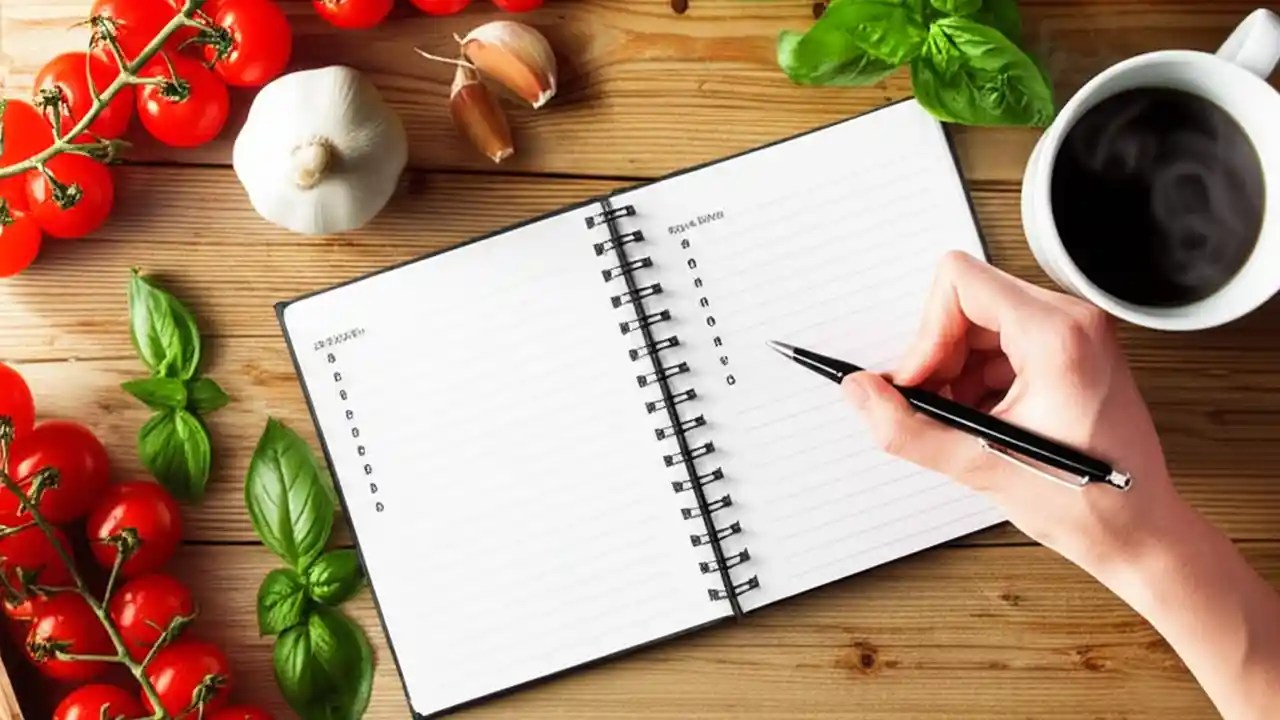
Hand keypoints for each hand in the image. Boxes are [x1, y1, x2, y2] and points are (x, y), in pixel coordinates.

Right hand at [842, 251, 1188, 575]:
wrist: (1139, 531)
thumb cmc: (1087, 503)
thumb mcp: (979, 465)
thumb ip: (905, 427)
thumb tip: (860, 392)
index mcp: (1058, 336)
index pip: (959, 282)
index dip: (925, 334)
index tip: (921, 383)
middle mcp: (1073, 320)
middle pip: (966, 300)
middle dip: (938, 356)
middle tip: (935, 408)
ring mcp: (1075, 332)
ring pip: (979, 321)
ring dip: (955, 370)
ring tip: (965, 423)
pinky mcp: (1072, 349)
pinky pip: (1001, 340)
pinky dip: (977, 377)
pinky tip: (985, 420)